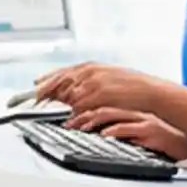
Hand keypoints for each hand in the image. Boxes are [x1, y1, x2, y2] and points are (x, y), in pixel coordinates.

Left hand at [34, 62, 162, 112]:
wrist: (152, 92)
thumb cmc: (133, 87)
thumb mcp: (110, 78)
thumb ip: (90, 82)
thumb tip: (73, 89)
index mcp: (94, 67)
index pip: (65, 71)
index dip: (49, 79)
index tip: (36, 85)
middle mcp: (93, 73)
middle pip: (62, 80)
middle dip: (46, 90)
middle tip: (34, 99)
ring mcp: (97, 85)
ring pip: (69, 94)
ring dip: (57, 103)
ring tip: (45, 111)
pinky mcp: (102, 97)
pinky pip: (82, 106)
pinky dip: (72, 112)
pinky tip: (68, 119)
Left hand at [66, 107, 186, 160]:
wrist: (186, 147)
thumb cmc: (160, 143)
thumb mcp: (136, 136)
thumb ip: (120, 134)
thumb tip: (98, 137)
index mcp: (130, 113)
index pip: (102, 108)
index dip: (83, 114)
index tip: (68, 122)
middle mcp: (135, 113)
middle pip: (103, 109)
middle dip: (83, 117)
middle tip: (68, 125)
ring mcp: (143, 120)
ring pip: (114, 115)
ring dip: (95, 121)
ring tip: (82, 128)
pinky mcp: (151, 129)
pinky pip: (130, 128)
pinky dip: (115, 131)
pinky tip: (105, 135)